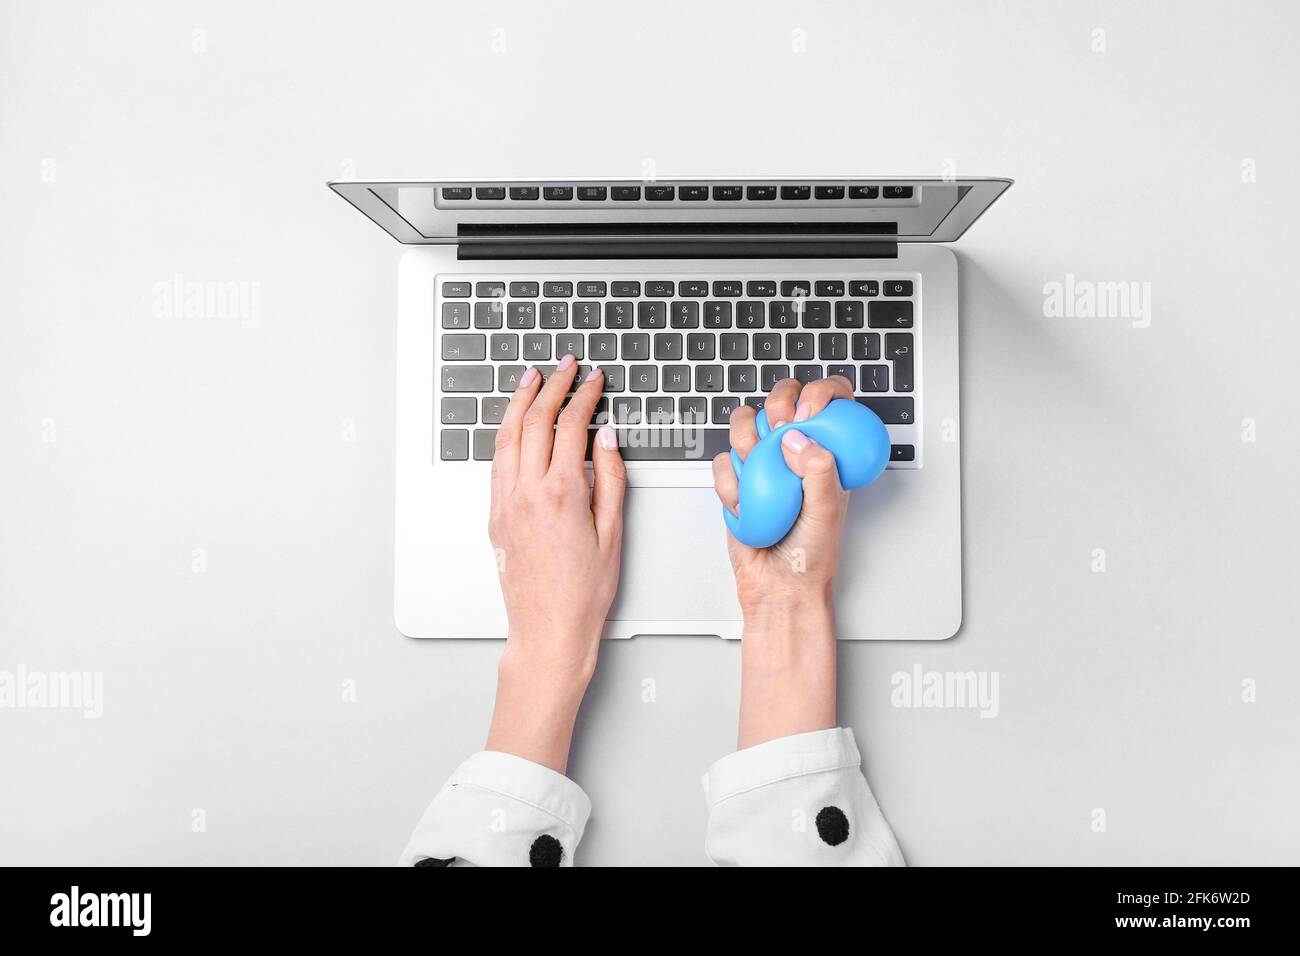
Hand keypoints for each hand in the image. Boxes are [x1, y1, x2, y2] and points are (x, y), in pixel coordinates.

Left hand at [484, 355, 626, 771]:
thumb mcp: (613, 534)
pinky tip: (515, 423)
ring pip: (508, 435)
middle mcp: (528, 491)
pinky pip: (497, 460)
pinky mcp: (495, 514)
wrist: (547, 630)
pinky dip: (507, 432)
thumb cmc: (584, 593)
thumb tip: (607, 440)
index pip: (572, 426)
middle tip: (566, 366)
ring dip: (521, 401)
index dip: (585, 396)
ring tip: (532, 378)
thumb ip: (611, 480)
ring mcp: (506, 501)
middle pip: (537, 420)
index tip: (594, 379)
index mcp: (563, 493)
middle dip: (552, 386)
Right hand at [712, 376, 854, 747]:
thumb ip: (819, 471)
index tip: (810, 412)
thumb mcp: (828, 513)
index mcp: (828, 450)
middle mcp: (794, 449)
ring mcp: (763, 461)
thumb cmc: (811, 555)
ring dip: (748, 446)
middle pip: (781, 398)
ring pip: (745, 423)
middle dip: (777, 408)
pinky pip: (722, 462)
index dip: (819, 392)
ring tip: (759, 480)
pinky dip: (729, 484)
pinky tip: (745, 506)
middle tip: (779, 439)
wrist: (778, 587)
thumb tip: (796, 438)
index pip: (829, 398)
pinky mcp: (735, 478)